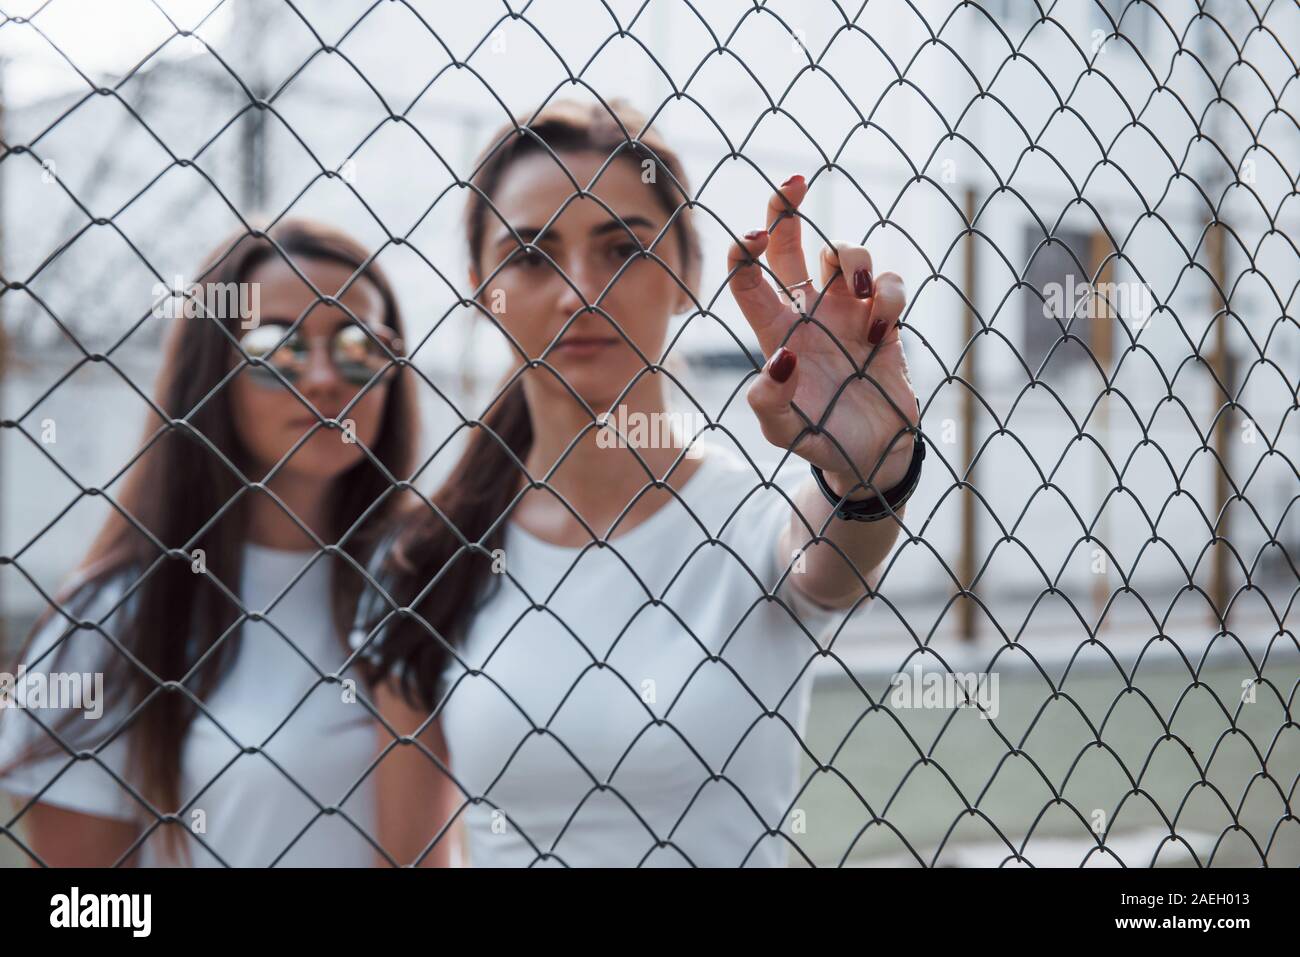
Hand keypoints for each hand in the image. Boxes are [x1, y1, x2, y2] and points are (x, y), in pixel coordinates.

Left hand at [727, 174, 918, 500]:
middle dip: (787, 210)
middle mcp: (808, 312)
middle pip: (790, 246)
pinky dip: (888, 296)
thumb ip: (769, 402)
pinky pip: (888, 282)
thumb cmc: (820, 441)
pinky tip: (882, 331)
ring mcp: (847, 312)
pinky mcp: (884, 319)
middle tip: (794, 183)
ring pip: (844, 254)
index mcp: (775, 330)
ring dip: (851, 257)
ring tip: (857, 291)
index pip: (748, 279)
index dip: (743, 250)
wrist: (872, 456)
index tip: (752, 235)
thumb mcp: (784, 432)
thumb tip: (781, 358)